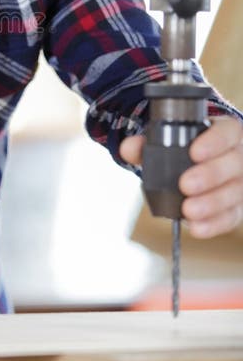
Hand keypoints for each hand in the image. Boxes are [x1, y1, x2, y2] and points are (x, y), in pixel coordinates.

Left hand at [120, 116, 242, 237]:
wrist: (196, 165)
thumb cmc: (184, 148)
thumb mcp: (166, 140)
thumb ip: (146, 143)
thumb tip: (127, 149)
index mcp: (225, 132)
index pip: (227, 132)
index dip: (215, 142)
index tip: (194, 152)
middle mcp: (238, 156)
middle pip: (235, 164)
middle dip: (211, 175)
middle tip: (185, 185)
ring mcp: (240, 183)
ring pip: (235, 192)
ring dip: (212, 203)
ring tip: (188, 210)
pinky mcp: (236, 207)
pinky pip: (231, 217)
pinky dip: (214, 224)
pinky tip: (196, 228)